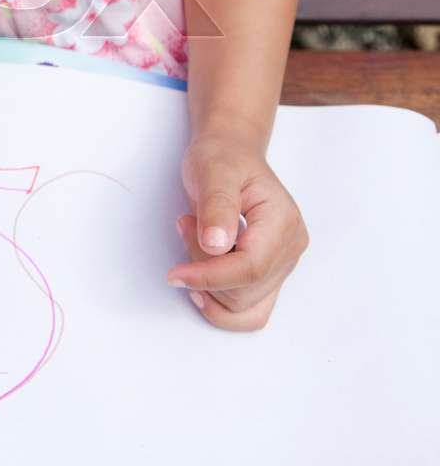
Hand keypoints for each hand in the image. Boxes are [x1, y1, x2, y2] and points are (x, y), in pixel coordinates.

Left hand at [168, 138, 308, 330]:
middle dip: (204, 271)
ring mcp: (281, 265)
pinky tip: (198, 281)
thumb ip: (216, 205)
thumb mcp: (213, 171)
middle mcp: (289, 248)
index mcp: (282, 222)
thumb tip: (216, 245)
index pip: (251, 268)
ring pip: (244, 307)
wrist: (230, 155)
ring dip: (208, 286)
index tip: (176, 274)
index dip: (210, 276)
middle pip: (244, 291)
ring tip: (194, 240)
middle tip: (187, 227)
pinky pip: (247, 310)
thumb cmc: (222, 158)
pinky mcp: (268, 275)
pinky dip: (219, 304)